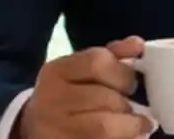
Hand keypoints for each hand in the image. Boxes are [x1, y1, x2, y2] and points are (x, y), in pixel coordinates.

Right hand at [16, 36, 157, 138]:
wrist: (36, 126)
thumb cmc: (70, 94)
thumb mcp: (84, 69)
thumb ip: (113, 55)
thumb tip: (137, 45)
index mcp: (56, 71)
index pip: (97, 62)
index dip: (123, 73)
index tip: (130, 86)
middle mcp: (50, 100)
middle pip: (105, 98)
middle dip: (127, 104)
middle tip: (131, 110)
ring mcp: (52, 129)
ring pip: (104, 127)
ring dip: (128, 127)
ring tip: (134, 127)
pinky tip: (128, 137)